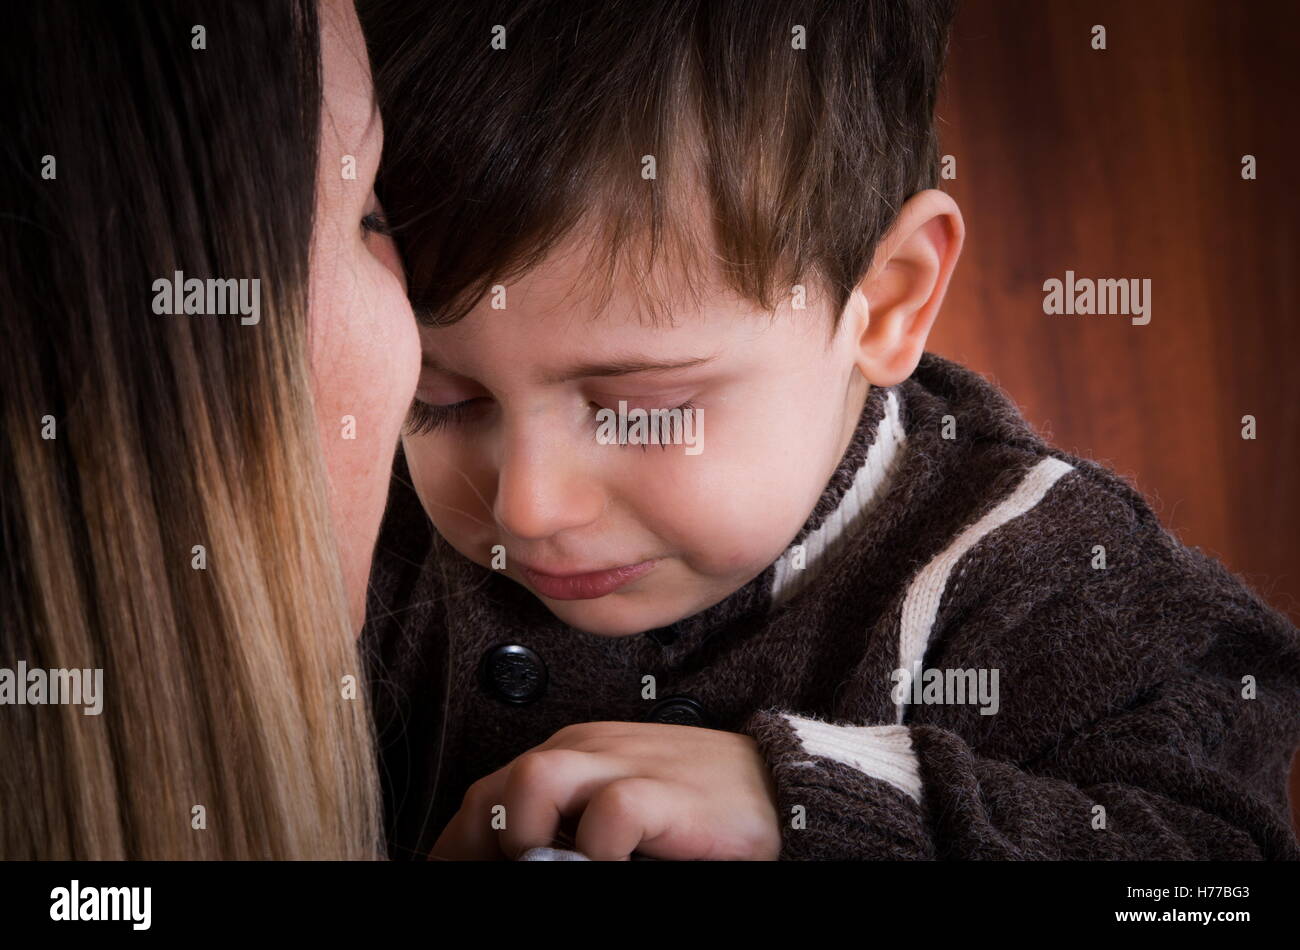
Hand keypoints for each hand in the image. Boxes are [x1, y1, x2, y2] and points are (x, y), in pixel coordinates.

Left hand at [430, 721, 781, 860]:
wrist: (780, 786)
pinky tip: (610, 865)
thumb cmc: (698, 803)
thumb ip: (572, 822)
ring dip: (529, 834)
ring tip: (553, 866)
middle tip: (491, 880)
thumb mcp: (620, 805)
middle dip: (478, 846)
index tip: (454, 874)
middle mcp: (589, 751)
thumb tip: (522, 859)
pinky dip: (597, 849)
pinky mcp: (662, 792)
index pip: (490, 792)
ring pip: (535, 781)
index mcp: (574, 753)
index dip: (461, 844)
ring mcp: (624, 766)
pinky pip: (608, 816)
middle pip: (497, 788)